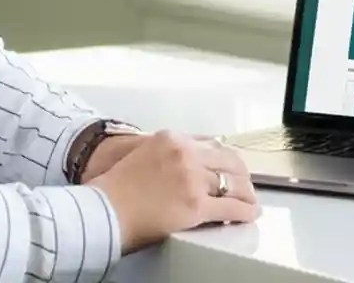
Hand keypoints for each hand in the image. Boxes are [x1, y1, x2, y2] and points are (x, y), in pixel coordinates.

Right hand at [88, 131, 259, 253]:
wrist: (103, 210)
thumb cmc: (115, 188)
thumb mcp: (142, 153)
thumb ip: (167, 152)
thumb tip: (189, 160)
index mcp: (172, 139)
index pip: (212, 143)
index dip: (225, 158)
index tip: (229, 167)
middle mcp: (186, 154)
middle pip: (228, 160)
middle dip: (240, 174)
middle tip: (245, 185)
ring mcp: (193, 179)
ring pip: (234, 183)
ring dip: (246, 193)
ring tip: (249, 201)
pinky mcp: (196, 205)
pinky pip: (232, 207)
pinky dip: (246, 211)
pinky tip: (250, 214)